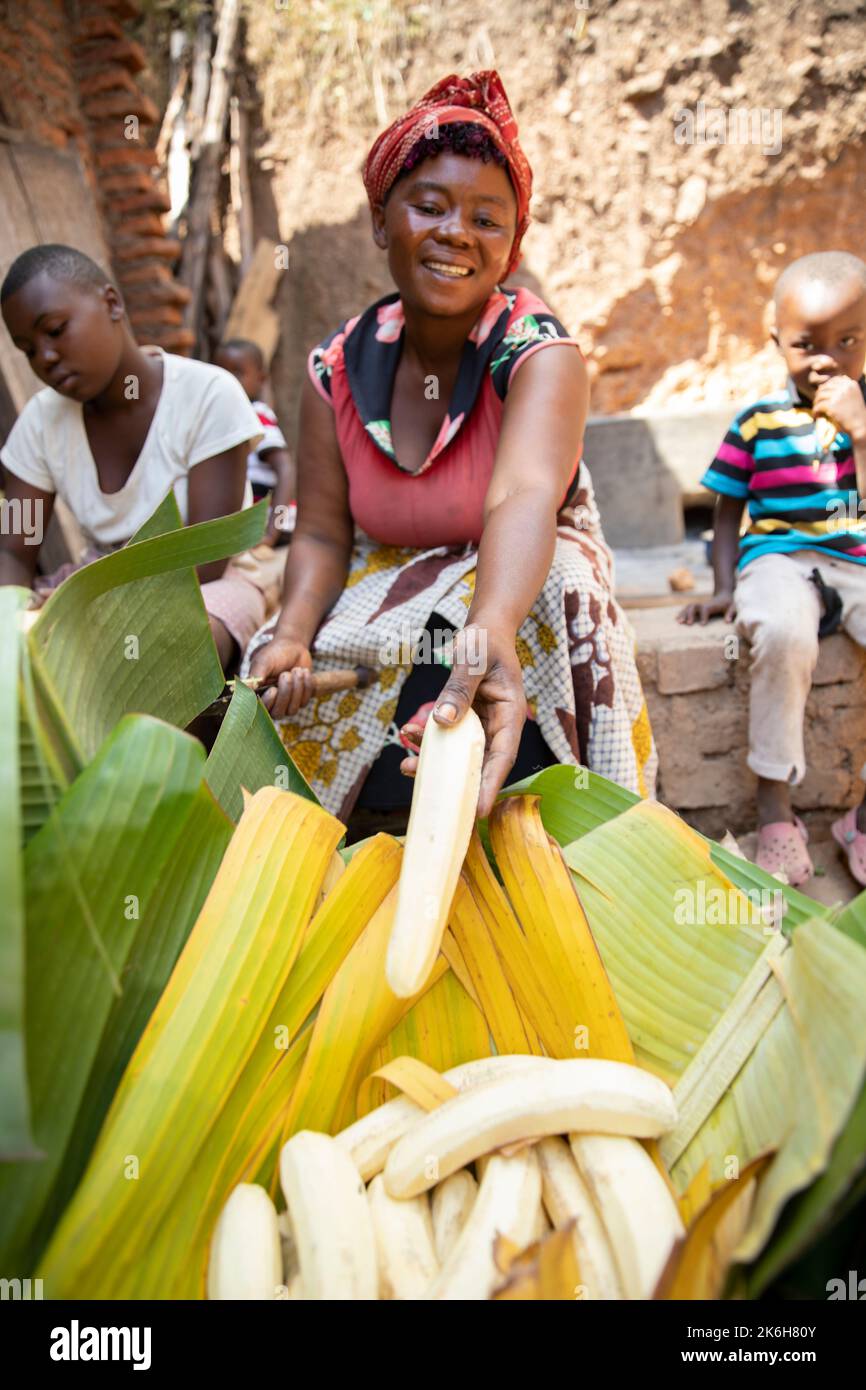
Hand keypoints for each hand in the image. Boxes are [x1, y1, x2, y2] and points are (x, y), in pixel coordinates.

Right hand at [247, 633, 313, 718]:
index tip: (273, 690)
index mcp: (257, 694)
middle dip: (285, 693)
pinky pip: (305, 701)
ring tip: (297, 670)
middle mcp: (271, 703)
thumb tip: (247, 690)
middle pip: (277, 713)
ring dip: (297, 688)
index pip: (259, 709)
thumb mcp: (263, 662)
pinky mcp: (300, 701)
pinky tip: (304, 672)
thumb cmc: (275, 654)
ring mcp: (286, 704)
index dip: (267, 703)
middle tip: (286, 674)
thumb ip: (255, 677)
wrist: (294, 648)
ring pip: (292, 710)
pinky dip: (307, 685)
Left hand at [398, 622, 525, 818]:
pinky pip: (446, 737)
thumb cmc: (484, 641)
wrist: (484, 629)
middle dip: (457, 782)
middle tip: (434, 801)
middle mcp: (497, 724)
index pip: (503, 756)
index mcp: (510, 713)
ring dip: (434, 762)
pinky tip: (408, 734)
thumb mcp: (471, 659)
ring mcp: (481, 724)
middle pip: (480, 763)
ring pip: (459, 753)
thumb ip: (458, 689)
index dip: (490, 784)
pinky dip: (427, 739)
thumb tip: (442, 721)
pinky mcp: (465, 720)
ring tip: (407, 766)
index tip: (478, 809)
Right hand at [677, 592, 735, 624]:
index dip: (703, 615)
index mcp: (712, 605)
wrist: (723, 595)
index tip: (702, 624)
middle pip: (694, 606)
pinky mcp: (697, 608)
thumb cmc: (729, 604)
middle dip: (690, 614)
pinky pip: (687, 609)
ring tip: (678, 622)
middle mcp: (704, 604)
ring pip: (688, 607)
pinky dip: (682, 613)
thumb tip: (727, 621)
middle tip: (688, 624)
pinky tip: (677, 619)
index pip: (705, 609)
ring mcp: (699, 605)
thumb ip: (731, 613)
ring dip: (683, 614)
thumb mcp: (733, 607)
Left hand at [812, 376, 865, 444]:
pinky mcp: (832, 406)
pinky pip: (818, 406)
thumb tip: (819, 386)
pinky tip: (817, 416)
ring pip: (819, 396)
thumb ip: (841, 389)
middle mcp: (845, 387)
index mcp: (851, 384)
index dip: (827, 387)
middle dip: (819, 395)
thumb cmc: (855, 414)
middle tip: (818, 404)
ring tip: (817, 410)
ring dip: (816, 403)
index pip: (834, 380)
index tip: (825, 396)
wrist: (861, 426)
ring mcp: (838, 396)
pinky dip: (815, 412)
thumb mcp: (853, 397)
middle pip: (825, 387)